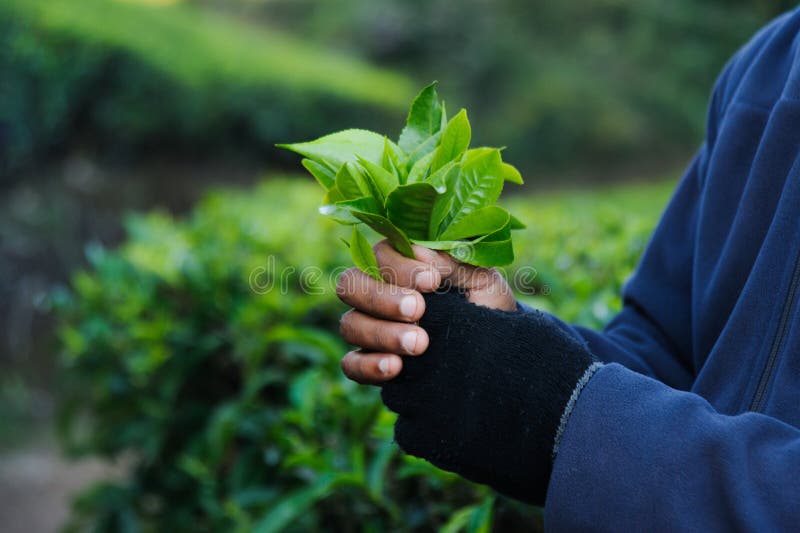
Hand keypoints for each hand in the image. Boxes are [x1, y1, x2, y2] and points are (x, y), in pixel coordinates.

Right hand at [336, 240, 516, 383]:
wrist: (497, 347)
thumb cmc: (484, 302)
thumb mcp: (479, 278)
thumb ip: (452, 262)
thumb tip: (420, 251)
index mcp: (399, 263)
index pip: (378, 255)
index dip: (399, 267)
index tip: (432, 281)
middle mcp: (376, 292)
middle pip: (350, 284)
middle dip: (382, 297)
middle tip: (418, 310)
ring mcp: (369, 327)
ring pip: (350, 324)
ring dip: (381, 334)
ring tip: (419, 344)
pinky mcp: (369, 363)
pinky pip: (351, 364)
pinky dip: (368, 366)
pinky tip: (396, 367)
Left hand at [381, 290, 600, 504]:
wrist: (573, 429)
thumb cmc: (553, 367)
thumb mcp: (517, 323)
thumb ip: (472, 314)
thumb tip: (451, 312)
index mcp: (449, 322)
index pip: (410, 315)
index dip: (426, 327)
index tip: (443, 339)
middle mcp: (426, 358)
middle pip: (397, 353)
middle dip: (416, 362)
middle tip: (449, 374)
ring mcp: (422, 401)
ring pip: (396, 393)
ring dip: (416, 397)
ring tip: (453, 402)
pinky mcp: (427, 439)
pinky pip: (406, 430)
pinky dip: (423, 430)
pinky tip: (454, 427)